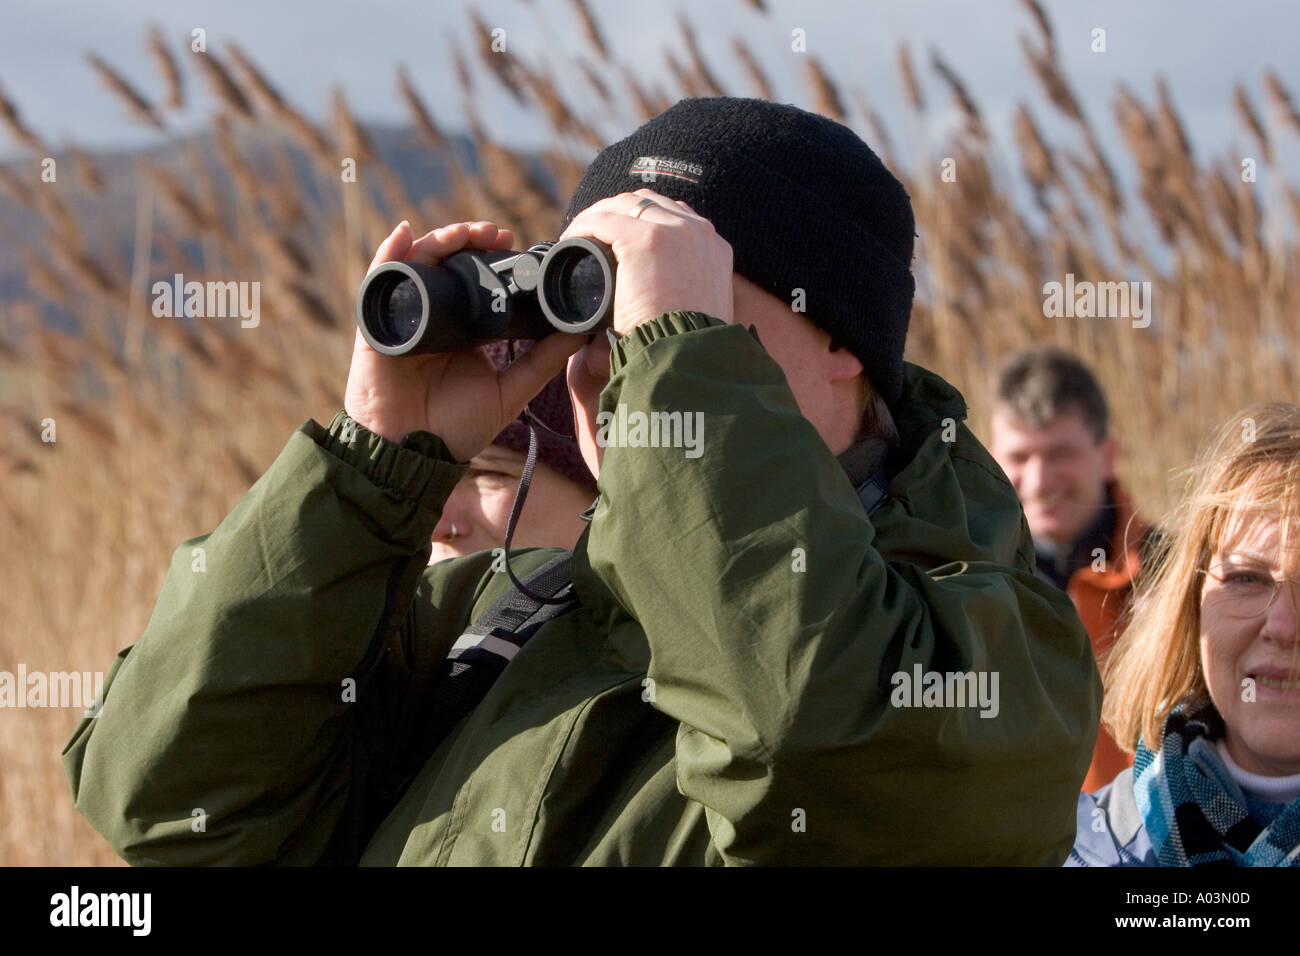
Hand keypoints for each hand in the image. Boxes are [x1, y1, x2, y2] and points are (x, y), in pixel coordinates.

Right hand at [343, 220, 583, 459]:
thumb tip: (580, 330)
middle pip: (448, 264)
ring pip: (419, 264)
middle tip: (497, 234)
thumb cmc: (456, 429)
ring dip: (441, 241)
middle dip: (470, 241)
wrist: (411, 456)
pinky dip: (389, 254)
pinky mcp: (377, 324)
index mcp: (462, 329)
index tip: (515, 243)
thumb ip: (543, 363)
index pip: (475, 279)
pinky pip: (380, 281)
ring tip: (465, 233)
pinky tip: (405, 234)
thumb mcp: (510, 392)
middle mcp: (433, 317)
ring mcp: (405, 317)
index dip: (492, 257)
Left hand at [558, 188, 734, 334]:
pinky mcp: (647, 239)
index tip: (617, 239)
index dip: (641, 222)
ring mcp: (674, 231)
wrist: (687, 360)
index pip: (673, 217)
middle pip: (649, 203)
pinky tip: (569, 240)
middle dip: (618, 213)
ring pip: (625, 205)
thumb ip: (681, 293)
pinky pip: (604, 220)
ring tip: (576, 235)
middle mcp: (698, 232)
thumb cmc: (686, 351)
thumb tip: (652, 298)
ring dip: (598, 216)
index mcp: (714, 250)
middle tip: (591, 234)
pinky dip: (583, 226)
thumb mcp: (696, 314)